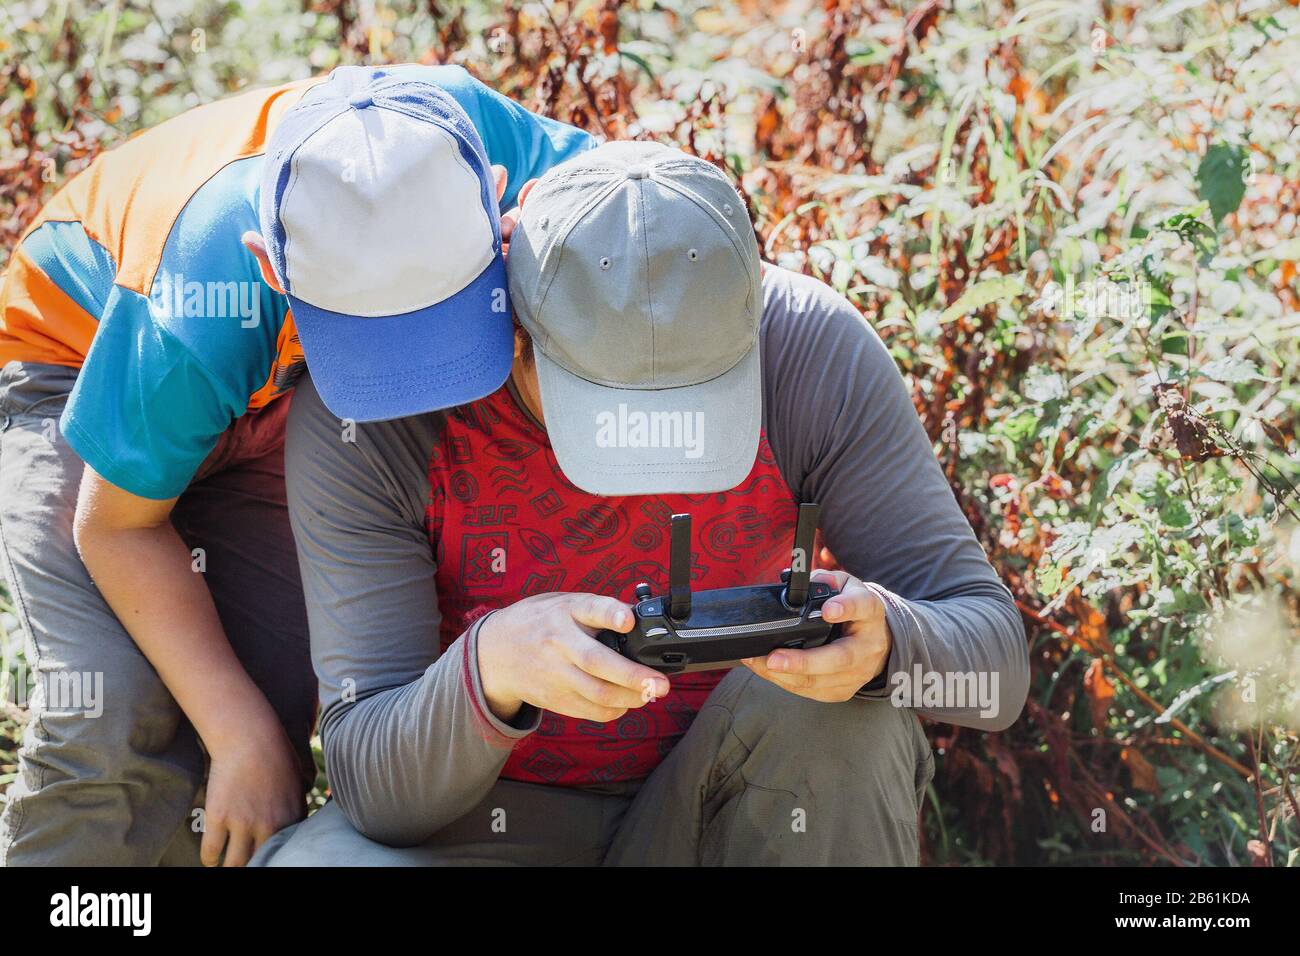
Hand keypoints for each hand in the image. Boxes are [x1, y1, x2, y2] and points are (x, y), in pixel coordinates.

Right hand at [201, 720, 304, 866]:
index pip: (286, 852)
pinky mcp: (218, 816)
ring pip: (235, 864)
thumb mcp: (298, 782)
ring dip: (231, 867)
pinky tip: (211, 859)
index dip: (278, 858)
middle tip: (249, 864)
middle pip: (261, 862)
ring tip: (228, 866)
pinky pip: (211, 852)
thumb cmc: (276, 754)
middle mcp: (269, 825)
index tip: (270, 859)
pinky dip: (210, 859)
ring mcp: (242, 822)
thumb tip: (298, 825)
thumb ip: (297, 807)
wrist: (249, 736)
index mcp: (291, 817)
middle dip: (255, 866)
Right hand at [477, 592, 670, 722]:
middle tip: (661, 684)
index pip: (589, 609)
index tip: (628, 620)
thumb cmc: (540, 622)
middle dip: (633, 676)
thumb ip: (596, 609)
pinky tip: (627, 702)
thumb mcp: (563, 603)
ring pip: (597, 694)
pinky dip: (615, 710)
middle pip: (597, 662)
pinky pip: (590, 711)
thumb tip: (638, 619)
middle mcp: (559, 642)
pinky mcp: (554, 698)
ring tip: (651, 694)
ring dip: (631, 698)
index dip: (611, 614)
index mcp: (565, 611)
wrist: (494, 651)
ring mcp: (555, 674)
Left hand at [741, 569, 892, 701]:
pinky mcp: (843, 690)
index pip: (862, 607)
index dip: (846, 608)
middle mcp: (868, 645)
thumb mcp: (845, 586)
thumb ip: (825, 580)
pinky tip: (767, 671)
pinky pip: (813, 691)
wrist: (873, 640)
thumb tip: (802, 584)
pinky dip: (786, 682)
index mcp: (869, 612)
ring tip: (759, 663)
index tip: (828, 609)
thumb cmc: (853, 610)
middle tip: (774, 658)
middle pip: (839, 658)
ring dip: (786, 675)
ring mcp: (858, 672)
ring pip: (821, 681)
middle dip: (804, 661)